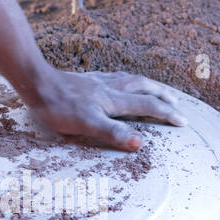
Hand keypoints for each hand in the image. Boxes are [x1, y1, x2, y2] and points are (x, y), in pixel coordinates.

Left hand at [18, 68, 186, 150]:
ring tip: (158, 90)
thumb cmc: (58, 107)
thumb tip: (140, 143)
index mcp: (114, 101)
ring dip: (150, 85)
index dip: (167, 114)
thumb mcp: (86, 125)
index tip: (183, 121)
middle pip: (145, 88)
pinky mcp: (88, 79)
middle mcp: (111, 88)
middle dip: (164, 96)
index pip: (148, 106)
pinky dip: (129, 80)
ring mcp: (100, 81)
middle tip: (178, 103)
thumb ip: (113, 133)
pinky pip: (117, 77)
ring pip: (133, 80)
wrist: (36, 83)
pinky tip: (123, 82)